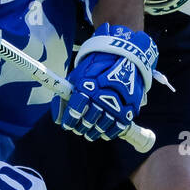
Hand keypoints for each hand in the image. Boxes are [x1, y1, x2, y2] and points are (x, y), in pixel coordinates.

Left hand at [52, 24, 157, 144]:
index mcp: (87, 84)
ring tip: (89, 134)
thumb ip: (69, 92)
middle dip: (82, 127)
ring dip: (94, 132)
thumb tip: (59, 114)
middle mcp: (102, 94)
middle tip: (79, 130)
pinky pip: (119, 126)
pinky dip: (110, 132)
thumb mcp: (80, 74)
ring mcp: (118, 102)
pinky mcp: (130, 106)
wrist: (127, 56)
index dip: (70, 120)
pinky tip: (104, 133)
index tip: (67, 125)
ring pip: (103, 124)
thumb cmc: (98, 67)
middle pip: (89, 119)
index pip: (76, 109)